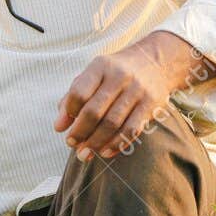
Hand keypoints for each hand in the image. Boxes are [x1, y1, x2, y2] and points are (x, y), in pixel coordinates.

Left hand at [54, 40, 178, 161]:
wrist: (156, 61)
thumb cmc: (116, 72)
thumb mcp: (94, 75)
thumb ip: (73, 97)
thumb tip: (59, 127)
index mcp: (101, 66)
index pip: (79, 92)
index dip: (68, 112)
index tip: (64, 126)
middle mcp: (119, 76)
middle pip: (94, 111)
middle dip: (80, 132)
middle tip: (71, 144)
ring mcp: (137, 90)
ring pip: (112, 123)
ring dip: (95, 142)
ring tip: (84, 154)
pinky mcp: (151, 104)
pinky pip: (131, 129)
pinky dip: (116, 144)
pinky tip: (105, 152)